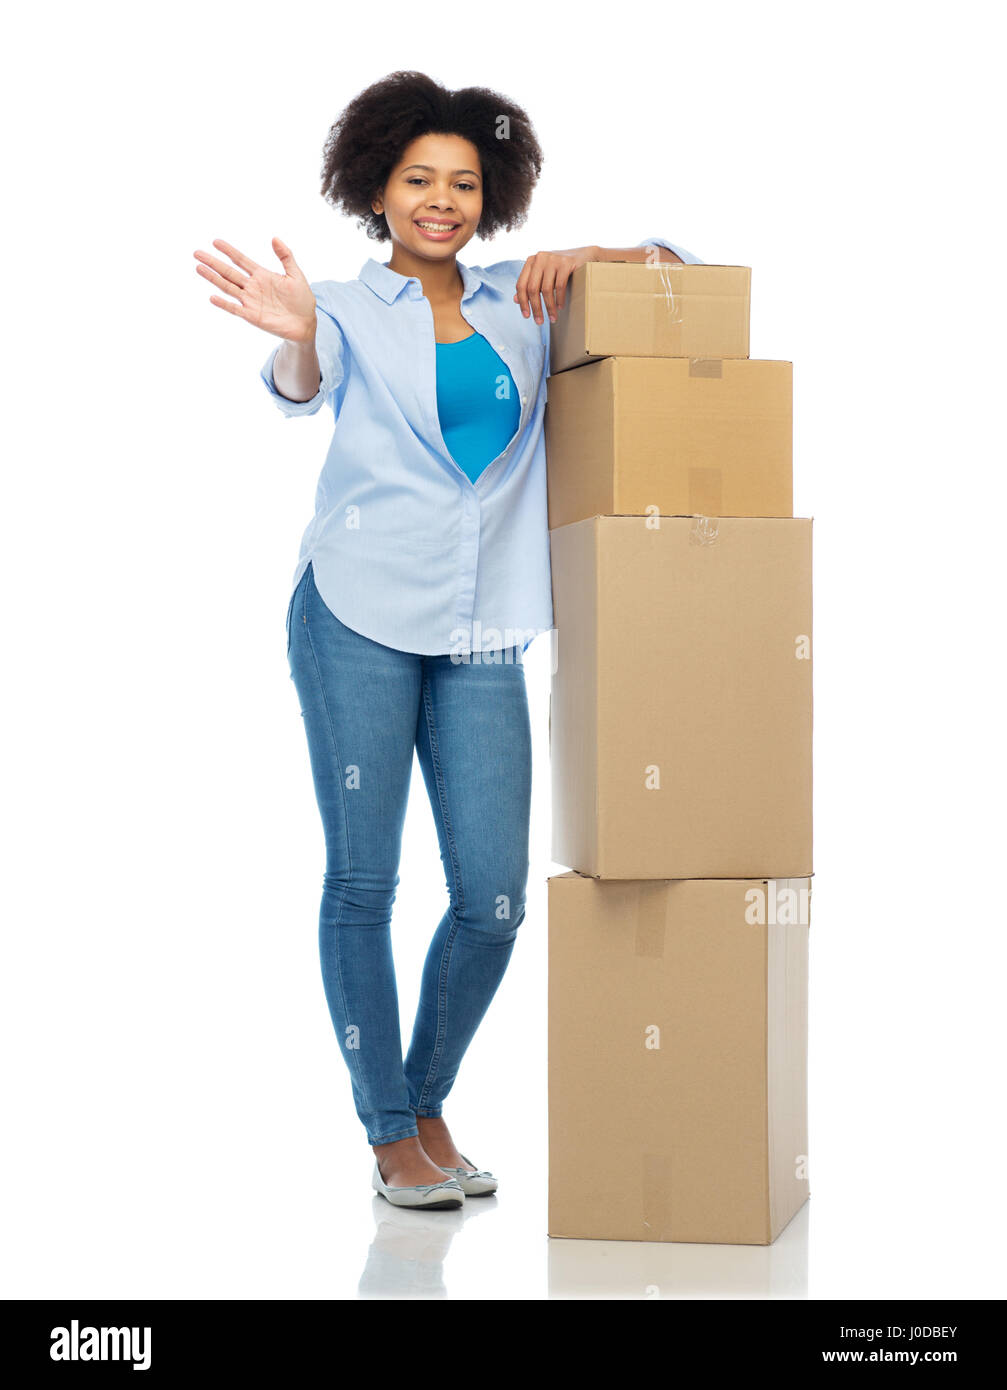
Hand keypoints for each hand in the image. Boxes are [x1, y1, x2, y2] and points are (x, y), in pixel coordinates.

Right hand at [193, 237, 317, 342]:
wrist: (306, 323)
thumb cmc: (302, 300)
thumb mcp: (296, 275)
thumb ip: (286, 257)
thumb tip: (274, 238)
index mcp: (262, 275)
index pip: (241, 260)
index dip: (229, 251)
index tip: (215, 242)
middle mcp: (253, 287)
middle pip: (229, 272)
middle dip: (213, 262)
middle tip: (197, 253)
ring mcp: (251, 301)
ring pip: (228, 287)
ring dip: (213, 278)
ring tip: (199, 268)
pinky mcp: (252, 316)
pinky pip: (235, 309)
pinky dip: (224, 304)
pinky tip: (212, 297)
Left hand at [513, 246, 598, 323]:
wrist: (584, 256)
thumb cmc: (560, 268)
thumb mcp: (543, 276)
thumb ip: (530, 285)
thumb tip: (515, 300)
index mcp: (531, 261)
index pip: (521, 285)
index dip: (523, 302)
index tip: (526, 316)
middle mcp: (540, 258)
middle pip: (532, 289)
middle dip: (536, 308)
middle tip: (539, 322)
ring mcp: (552, 259)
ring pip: (546, 290)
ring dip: (549, 307)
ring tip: (553, 318)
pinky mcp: (565, 263)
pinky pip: (559, 286)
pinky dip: (559, 299)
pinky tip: (560, 307)